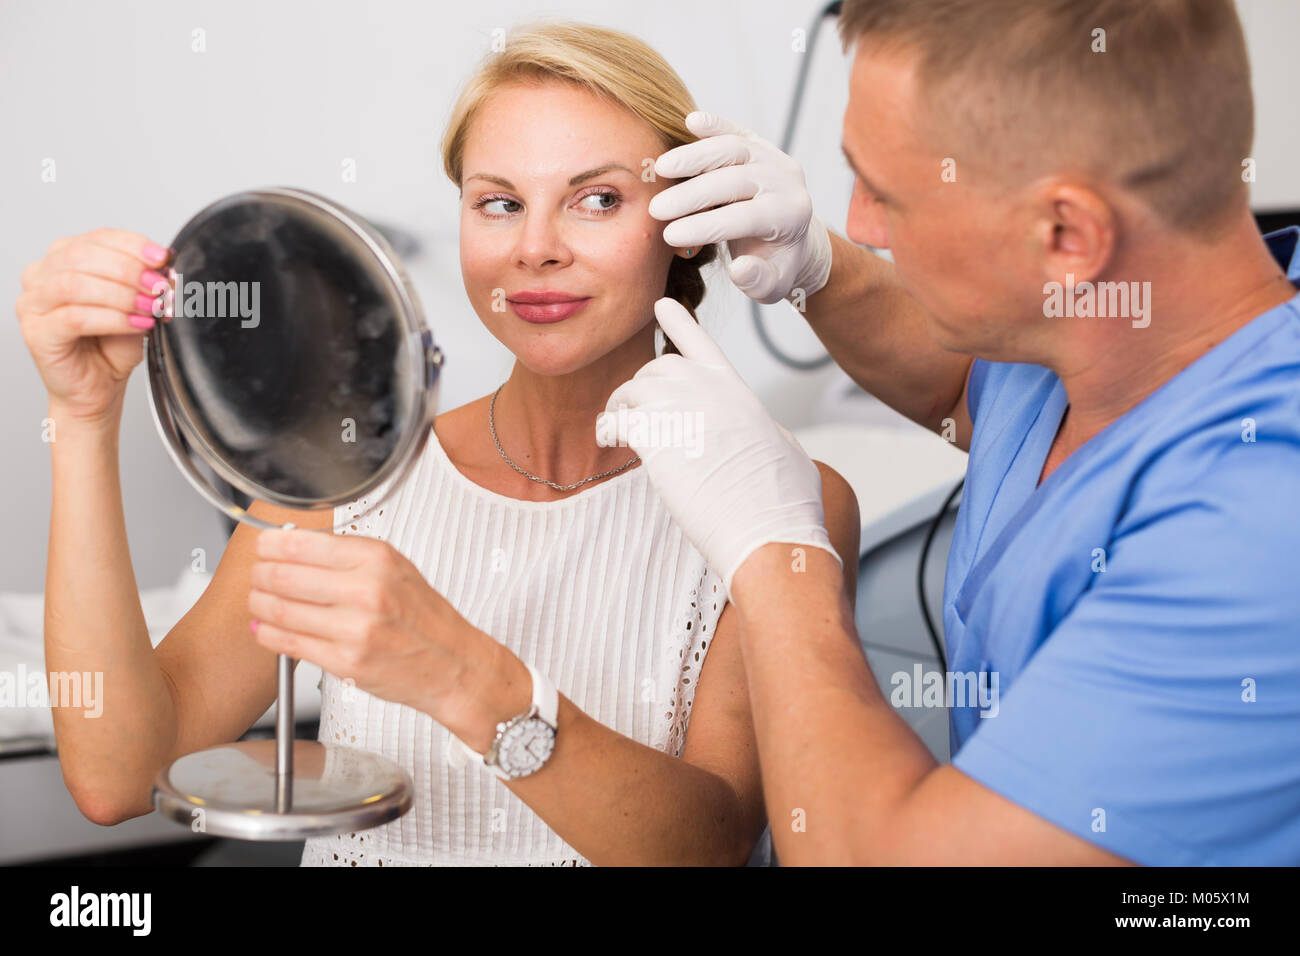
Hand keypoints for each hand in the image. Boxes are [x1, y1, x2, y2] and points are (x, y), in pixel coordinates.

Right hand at [16, 229, 173, 425]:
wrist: (99, 387)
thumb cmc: (112, 346)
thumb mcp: (137, 306)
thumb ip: (145, 284)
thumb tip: (165, 268)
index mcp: (64, 258)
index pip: (97, 238)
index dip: (132, 245)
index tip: (162, 257)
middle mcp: (42, 275)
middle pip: (82, 256)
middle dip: (128, 269)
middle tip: (159, 286)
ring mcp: (33, 304)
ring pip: (74, 285)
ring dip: (121, 294)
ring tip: (151, 307)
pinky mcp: (36, 333)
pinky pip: (74, 318)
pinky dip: (112, 319)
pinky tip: (138, 324)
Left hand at [248, 526, 514, 735]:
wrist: (453, 664)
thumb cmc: (425, 618)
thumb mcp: (396, 569)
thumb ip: (349, 556)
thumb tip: (296, 544)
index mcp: (377, 559)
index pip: (303, 543)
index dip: (271, 544)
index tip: (263, 545)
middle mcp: (367, 591)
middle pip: (285, 575)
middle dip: (260, 575)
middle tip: (256, 575)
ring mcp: (355, 629)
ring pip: (281, 610)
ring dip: (259, 604)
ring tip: (257, 601)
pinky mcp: (346, 662)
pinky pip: (289, 643)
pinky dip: (268, 634)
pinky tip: (265, 629)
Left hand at [596, 297, 841, 602]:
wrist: (769, 527)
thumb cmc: (785, 502)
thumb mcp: (787, 450)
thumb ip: (763, 432)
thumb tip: (768, 437)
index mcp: (737, 392)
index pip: (701, 346)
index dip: (679, 324)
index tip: (661, 305)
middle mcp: (706, 389)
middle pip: (659, 367)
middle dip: (644, 388)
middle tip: (638, 417)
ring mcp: (679, 408)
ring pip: (632, 390)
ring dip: (623, 410)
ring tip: (621, 433)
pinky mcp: (654, 435)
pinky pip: (616, 421)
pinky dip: (610, 430)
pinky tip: (613, 443)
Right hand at [649, 111, 832, 305]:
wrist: (792, 237)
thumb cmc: (774, 264)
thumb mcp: (772, 285)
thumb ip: (757, 280)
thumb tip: (739, 268)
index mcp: (790, 216)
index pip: (744, 218)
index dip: (705, 227)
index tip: (670, 236)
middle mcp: (786, 181)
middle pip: (735, 181)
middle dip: (692, 195)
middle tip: (657, 209)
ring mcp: (773, 158)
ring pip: (733, 150)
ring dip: (695, 156)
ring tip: (661, 168)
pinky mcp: (759, 145)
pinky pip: (736, 131)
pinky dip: (714, 125)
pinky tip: (691, 122)